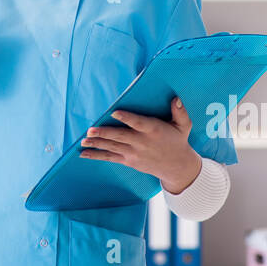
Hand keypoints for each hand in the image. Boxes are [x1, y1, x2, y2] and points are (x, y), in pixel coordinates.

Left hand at [79, 97, 202, 193]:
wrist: (177, 167)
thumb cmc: (178, 141)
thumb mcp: (183, 126)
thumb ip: (179, 112)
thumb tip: (176, 98)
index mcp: (153, 130)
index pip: (138, 123)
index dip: (126, 118)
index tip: (114, 113)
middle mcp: (141, 142)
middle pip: (120, 137)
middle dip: (104, 133)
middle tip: (90, 130)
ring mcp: (134, 153)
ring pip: (112, 147)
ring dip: (96, 144)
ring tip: (83, 141)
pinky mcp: (129, 161)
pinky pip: (110, 158)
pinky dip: (97, 155)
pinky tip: (84, 153)